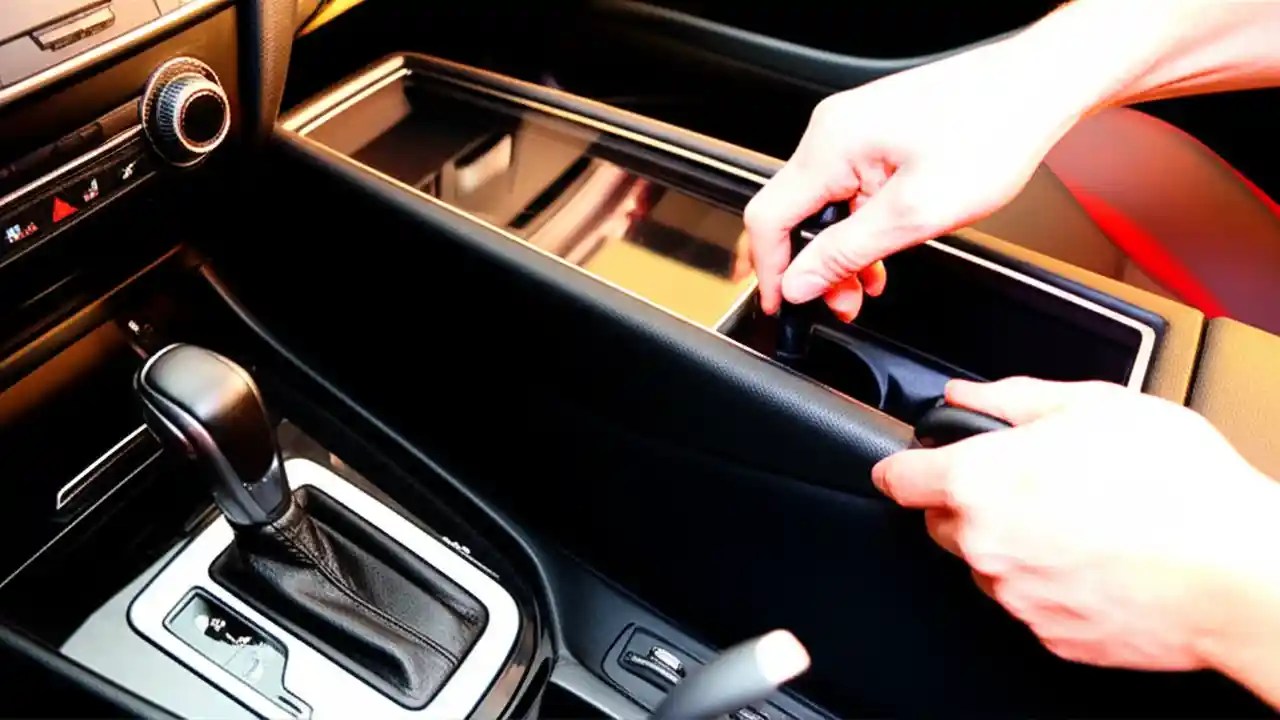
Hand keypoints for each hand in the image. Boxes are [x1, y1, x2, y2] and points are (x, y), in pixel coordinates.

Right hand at [743, 38, 1085, 320]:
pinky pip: (847, 189)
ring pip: (823, 206)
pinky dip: (858, 227)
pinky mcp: (875, 136)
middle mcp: (833, 132)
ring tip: (868, 285)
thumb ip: (847, 254)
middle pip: (794, 214)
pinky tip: (883, 250)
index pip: (769, 218)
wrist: (1037, 86)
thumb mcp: (915, 214)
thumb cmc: (992, 130)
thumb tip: (799, 282)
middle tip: (842, 304)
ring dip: (839, 252)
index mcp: (831, 146)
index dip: (769, 271)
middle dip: (811, 267)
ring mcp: (853, 131)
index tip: (779, 306)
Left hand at [872, 377, 1279, 671]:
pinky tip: (1096, 559)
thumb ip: (1011, 396)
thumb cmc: (1177, 485)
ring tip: (1079, 521)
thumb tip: (964, 394)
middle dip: (973, 501)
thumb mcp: (1092, 404)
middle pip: (944, 522)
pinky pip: (1029, 603)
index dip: (907, 465)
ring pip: (986, 565)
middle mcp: (984, 545)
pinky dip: (1049, 583)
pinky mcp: (1049, 635)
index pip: (898, 478)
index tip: (914, 464)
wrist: (1239, 571)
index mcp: (980, 482)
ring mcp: (1015, 597)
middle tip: (1034, 483)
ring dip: (1012, 544)